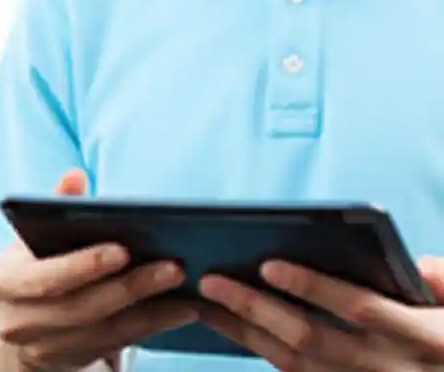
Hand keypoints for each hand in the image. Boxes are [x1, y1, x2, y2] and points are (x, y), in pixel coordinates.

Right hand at [0, 170, 195, 370]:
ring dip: (150, 313)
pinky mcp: (69, 363)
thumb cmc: (35, 266)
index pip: (44, 277)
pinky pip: (116, 346)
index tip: (124, 250)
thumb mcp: (34, 237)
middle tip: (174, 267)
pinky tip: (178, 311)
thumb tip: (75, 177)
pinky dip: (150, 328)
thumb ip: (56, 206)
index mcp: (5, 281)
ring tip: (187, 292)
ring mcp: (42, 348)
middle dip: (130, 288)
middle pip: (80, 308)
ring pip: (104, 333)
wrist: (19, 322)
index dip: (83, 265)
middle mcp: (17, 321)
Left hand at [199, 256, 443, 369]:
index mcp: (423, 338)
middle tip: (211, 281)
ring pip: (293, 364)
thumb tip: (418, 266)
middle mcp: (389, 369)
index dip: (314, 287)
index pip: (359, 308)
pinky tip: (228, 326)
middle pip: (311, 340)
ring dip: (245, 333)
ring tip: (203, 302)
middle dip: (256, 309)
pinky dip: (259, 350)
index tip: (268, 264)